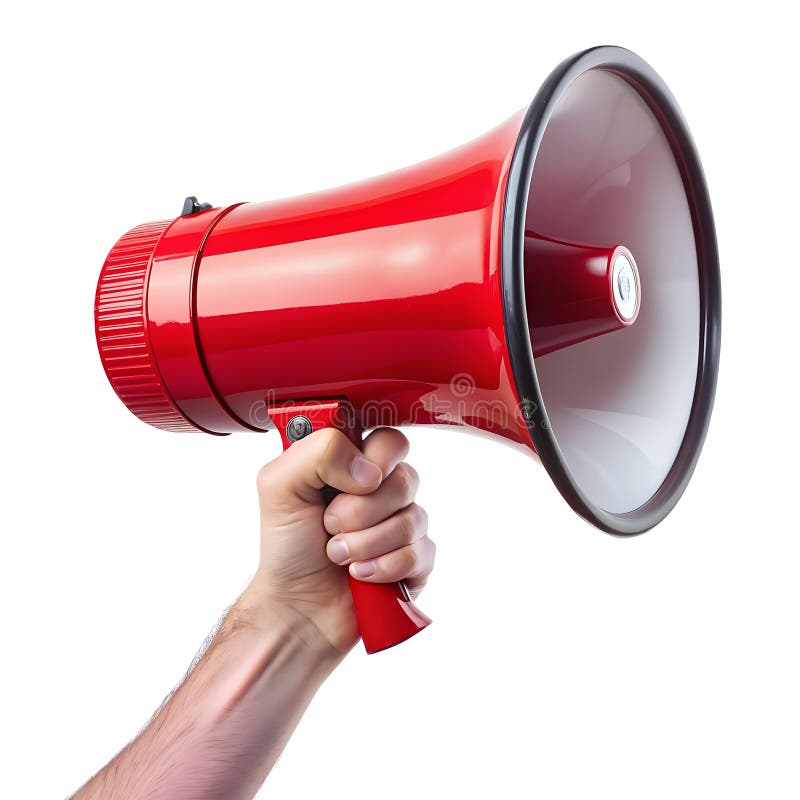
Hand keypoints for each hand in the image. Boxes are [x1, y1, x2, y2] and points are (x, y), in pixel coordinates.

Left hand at [247, 427, 434, 654]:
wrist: (296, 607)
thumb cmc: (287, 545)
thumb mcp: (279, 484)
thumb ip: (319, 451)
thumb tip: (369, 472)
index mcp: (355, 463)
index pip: (391, 441)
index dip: (375, 461)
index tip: (346, 484)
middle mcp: (384, 490)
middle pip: (406, 479)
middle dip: (361, 511)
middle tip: (330, 526)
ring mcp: (403, 525)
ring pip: (413, 519)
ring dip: (367, 544)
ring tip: (339, 556)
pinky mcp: (416, 560)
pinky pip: (421, 553)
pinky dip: (384, 567)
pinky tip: (361, 575)